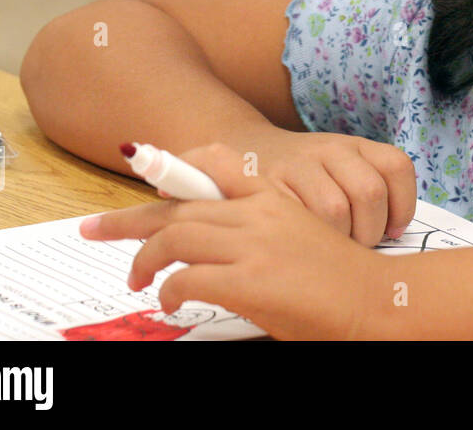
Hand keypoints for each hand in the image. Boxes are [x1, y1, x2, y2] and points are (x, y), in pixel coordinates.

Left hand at [84, 143, 384, 339]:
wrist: (378, 302)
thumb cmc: (344, 281)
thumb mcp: (304, 239)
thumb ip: (265, 234)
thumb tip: (223, 249)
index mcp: (275, 199)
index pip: (212, 169)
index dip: (170, 173)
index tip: (143, 181)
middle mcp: (260, 214)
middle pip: (177, 208)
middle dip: (128, 220)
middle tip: (94, 229)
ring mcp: (254, 246)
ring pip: (174, 237)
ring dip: (145, 260)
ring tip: (137, 279)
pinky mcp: (250, 281)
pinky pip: (187, 279)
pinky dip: (169, 291)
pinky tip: (172, 303)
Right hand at [215, 124, 416, 246]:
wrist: (249, 148)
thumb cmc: (307, 174)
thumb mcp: (342, 166)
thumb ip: (370, 189)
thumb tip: (394, 233)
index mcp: (356, 145)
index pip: (397, 166)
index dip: (403, 204)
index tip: (393, 229)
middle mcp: (331, 148)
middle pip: (370, 192)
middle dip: (370, 229)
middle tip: (358, 243)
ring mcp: (298, 163)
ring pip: (336, 210)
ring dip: (339, 238)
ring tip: (332, 245)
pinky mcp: (268, 182)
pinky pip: (299, 218)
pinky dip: (308, 238)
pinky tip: (306, 241)